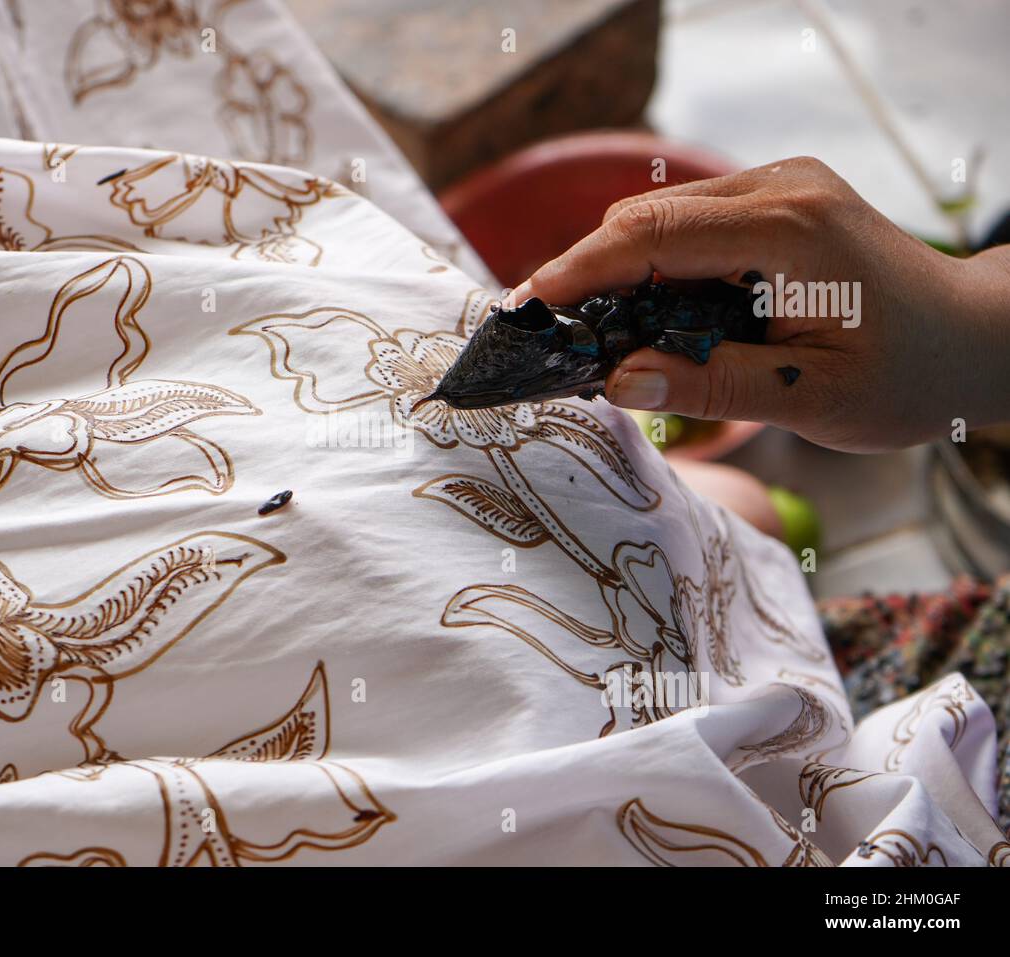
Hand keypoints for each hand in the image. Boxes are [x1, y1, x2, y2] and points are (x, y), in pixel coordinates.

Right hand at [510, 157, 1009, 452]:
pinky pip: (688, 224)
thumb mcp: (814, 398)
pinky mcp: (776, 202)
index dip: (580, 271)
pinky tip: (643, 314)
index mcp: (791, 229)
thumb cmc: (909, 375)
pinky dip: (652, 266)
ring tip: (590, 332)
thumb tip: (619, 382)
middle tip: (549, 333)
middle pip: (645, 217)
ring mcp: (780, 188)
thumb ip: (713, 387)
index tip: (527, 305)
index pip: (653, 237)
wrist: (972, 341)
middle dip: (588, 273)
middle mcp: (782, 189)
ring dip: (618, 271)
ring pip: (660, 216)